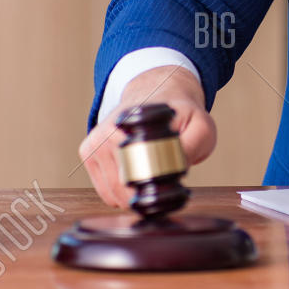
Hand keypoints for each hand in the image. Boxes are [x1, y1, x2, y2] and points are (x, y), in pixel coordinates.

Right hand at [76, 64, 216, 207]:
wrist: (157, 92)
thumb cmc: (181, 116)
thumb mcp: (201, 127)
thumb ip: (193, 145)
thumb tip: (174, 169)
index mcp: (136, 122)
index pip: (143, 174)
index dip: (161, 189)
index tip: (176, 186)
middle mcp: (110, 130)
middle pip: (127, 191)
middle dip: (150, 195)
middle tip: (167, 178)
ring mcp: (96, 140)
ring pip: (114, 195)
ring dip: (136, 196)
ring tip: (152, 174)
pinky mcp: (87, 151)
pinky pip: (106, 192)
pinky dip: (122, 193)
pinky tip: (137, 174)